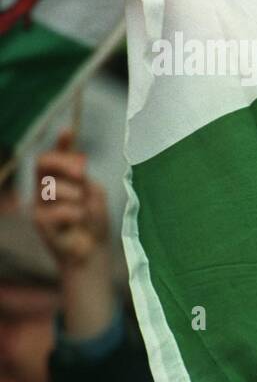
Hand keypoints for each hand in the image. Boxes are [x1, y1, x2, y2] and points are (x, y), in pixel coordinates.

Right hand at [33, 128, 108, 270]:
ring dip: (75, 196)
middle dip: (64, 163)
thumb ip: (83, 179)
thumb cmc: (93, 222)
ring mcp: (39, 204)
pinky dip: (75, 214)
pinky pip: (60, 209)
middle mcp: (43, 189)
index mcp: (58, 179)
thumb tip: (78, 165)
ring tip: (83, 210)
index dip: (60, 143)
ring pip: (54, 186)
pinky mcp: (39, 221)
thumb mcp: (93, 194)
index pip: (54, 156)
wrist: (92, 251)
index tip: (68, 130)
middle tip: (82, 173)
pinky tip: (77, 223)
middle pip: (43, 162)